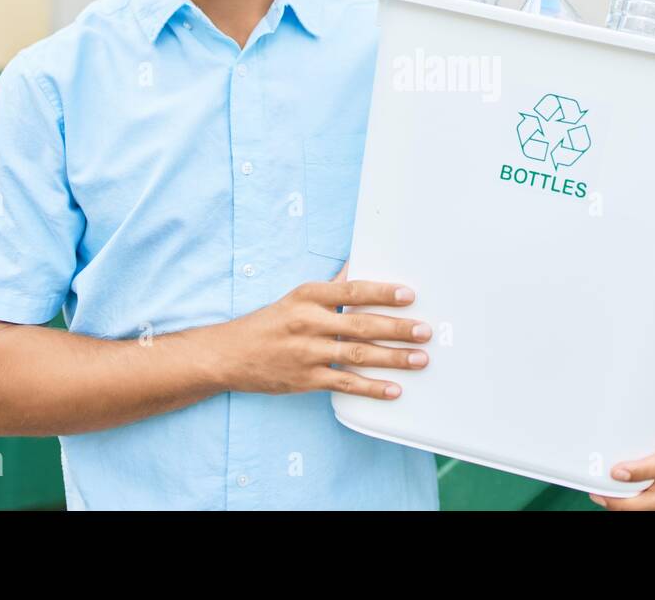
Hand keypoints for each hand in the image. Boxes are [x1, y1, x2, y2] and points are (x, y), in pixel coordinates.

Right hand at [225, 262, 430, 398]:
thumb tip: (359, 264)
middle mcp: (308, 323)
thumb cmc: (270, 322)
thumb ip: (332, 286)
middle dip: (396, 328)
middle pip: (360, 324)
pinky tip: (394, 389)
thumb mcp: (297, 297)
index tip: (408, 295)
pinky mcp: (306, 380)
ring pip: (357, 355)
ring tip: (419, 359)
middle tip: (424, 330)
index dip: (382, 292)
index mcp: (308, 296)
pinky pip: (345, 384)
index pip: (352, 291)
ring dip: (392, 358)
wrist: (229, 355)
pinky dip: (371, 388)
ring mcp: (307, 353)